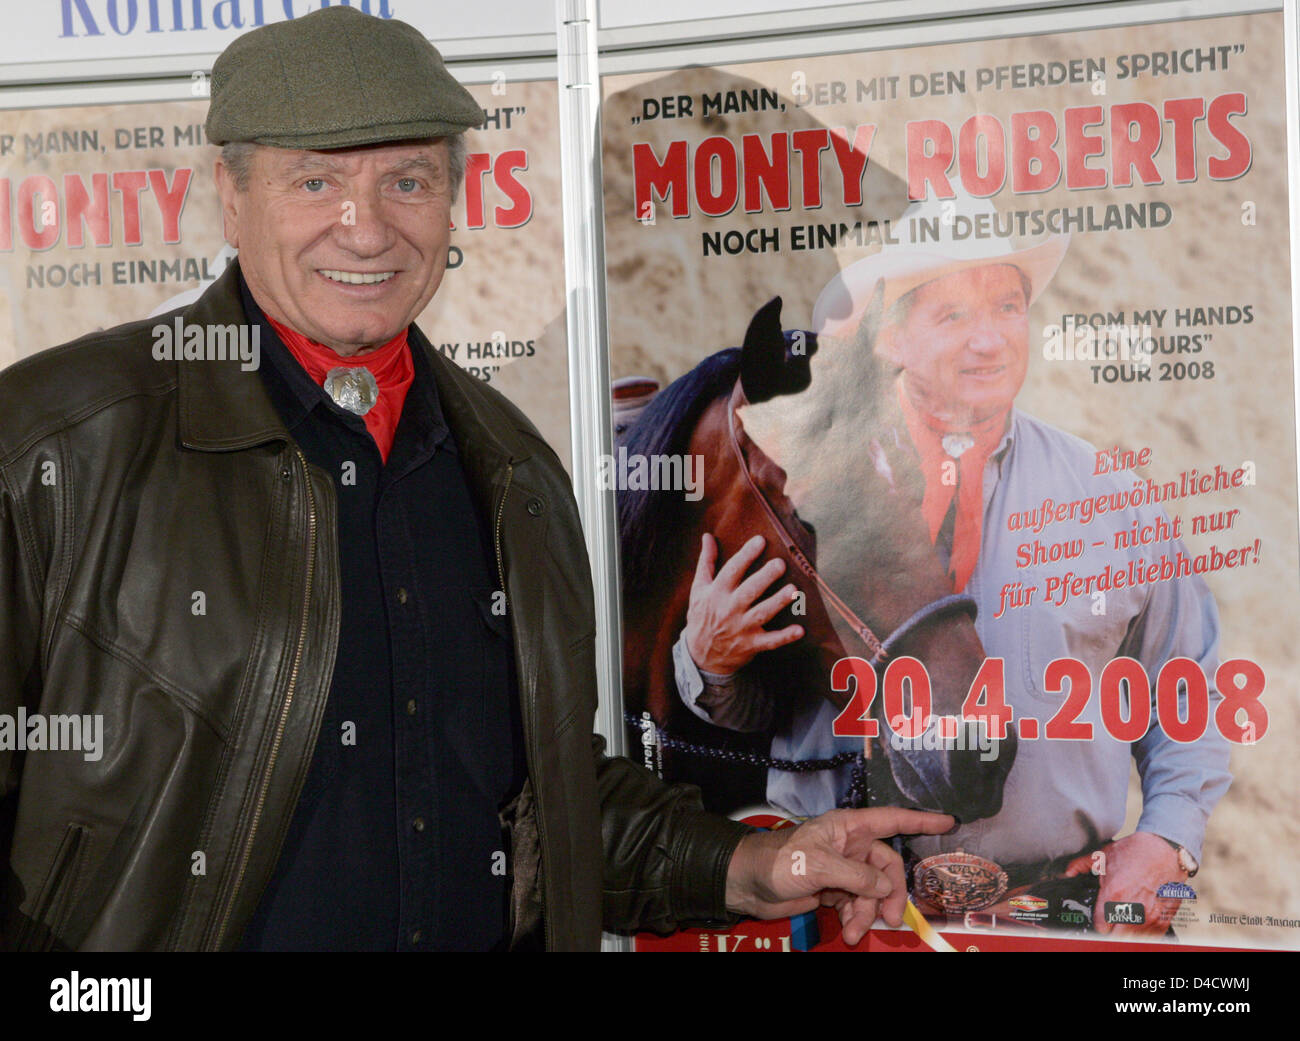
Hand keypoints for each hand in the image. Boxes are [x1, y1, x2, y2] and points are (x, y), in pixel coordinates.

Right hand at [684, 533, 803, 674]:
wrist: (700, 655)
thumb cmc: (702, 616)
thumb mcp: (699, 589)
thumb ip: (706, 562)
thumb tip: (708, 536)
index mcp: (716, 593)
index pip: (732, 571)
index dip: (746, 555)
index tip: (760, 541)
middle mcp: (729, 610)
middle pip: (749, 591)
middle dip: (765, 577)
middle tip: (780, 564)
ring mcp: (741, 628)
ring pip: (762, 614)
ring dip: (778, 603)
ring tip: (793, 590)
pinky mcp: (751, 645)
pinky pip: (770, 642)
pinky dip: (785, 637)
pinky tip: (800, 630)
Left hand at [724, 807, 954, 945]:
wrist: (748, 882)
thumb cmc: (780, 861)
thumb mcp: (819, 865)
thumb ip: (857, 876)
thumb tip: (887, 887)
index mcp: (848, 827)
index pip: (891, 820)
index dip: (920, 820)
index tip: (949, 822)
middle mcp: (849, 845)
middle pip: (885, 867)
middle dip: (888, 893)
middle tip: (888, 918)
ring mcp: (842, 868)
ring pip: (872, 890)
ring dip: (868, 913)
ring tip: (855, 932)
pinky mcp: (833, 890)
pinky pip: (857, 903)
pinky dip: (856, 917)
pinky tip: (849, 931)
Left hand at [1064, 832, 1183, 935]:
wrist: (1164, 850)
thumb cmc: (1135, 851)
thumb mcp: (1103, 855)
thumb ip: (1081, 865)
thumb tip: (1067, 872)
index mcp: (1114, 895)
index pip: (1101, 927)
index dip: (1099, 922)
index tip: (1101, 918)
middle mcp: (1133, 908)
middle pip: (1117, 937)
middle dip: (1112, 930)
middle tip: (1113, 920)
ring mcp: (1150, 916)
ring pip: (1133, 938)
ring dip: (1128, 932)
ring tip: (1126, 919)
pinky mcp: (1165, 918)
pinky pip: (1152, 937)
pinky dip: (1144, 932)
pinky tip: (1141, 920)